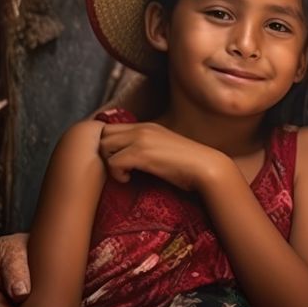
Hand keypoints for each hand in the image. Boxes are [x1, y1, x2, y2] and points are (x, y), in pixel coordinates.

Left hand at [98, 122, 228, 190]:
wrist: (205, 167)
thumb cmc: (187, 165)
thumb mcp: (163, 149)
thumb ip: (147, 146)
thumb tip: (130, 158)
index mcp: (146, 126)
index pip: (111, 127)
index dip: (108, 144)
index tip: (115, 160)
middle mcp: (141, 128)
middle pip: (102, 134)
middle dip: (104, 152)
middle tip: (116, 168)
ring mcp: (140, 139)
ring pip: (104, 146)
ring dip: (109, 162)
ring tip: (124, 173)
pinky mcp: (141, 153)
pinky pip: (113, 162)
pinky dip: (117, 174)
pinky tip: (129, 180)